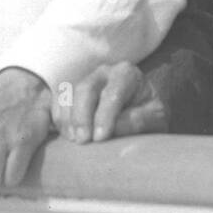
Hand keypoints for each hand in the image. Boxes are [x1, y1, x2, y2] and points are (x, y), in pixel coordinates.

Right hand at [53, 62, 170, 143]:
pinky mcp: (73, 92)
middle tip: (83, 140)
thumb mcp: (154, 118)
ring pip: (69, 95)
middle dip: (82, 116)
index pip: (113, 92)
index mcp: (126, 73)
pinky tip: (66, 135)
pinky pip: (58, 102)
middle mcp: (103, 72)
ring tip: (74, 140)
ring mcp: (85, 80)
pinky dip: (59, 118)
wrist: (142, 111)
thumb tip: (110, 131)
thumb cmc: (149, 114)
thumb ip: (137, 121)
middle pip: (85, 89)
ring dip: (68, 119)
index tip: (101, 138)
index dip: (105, 115)